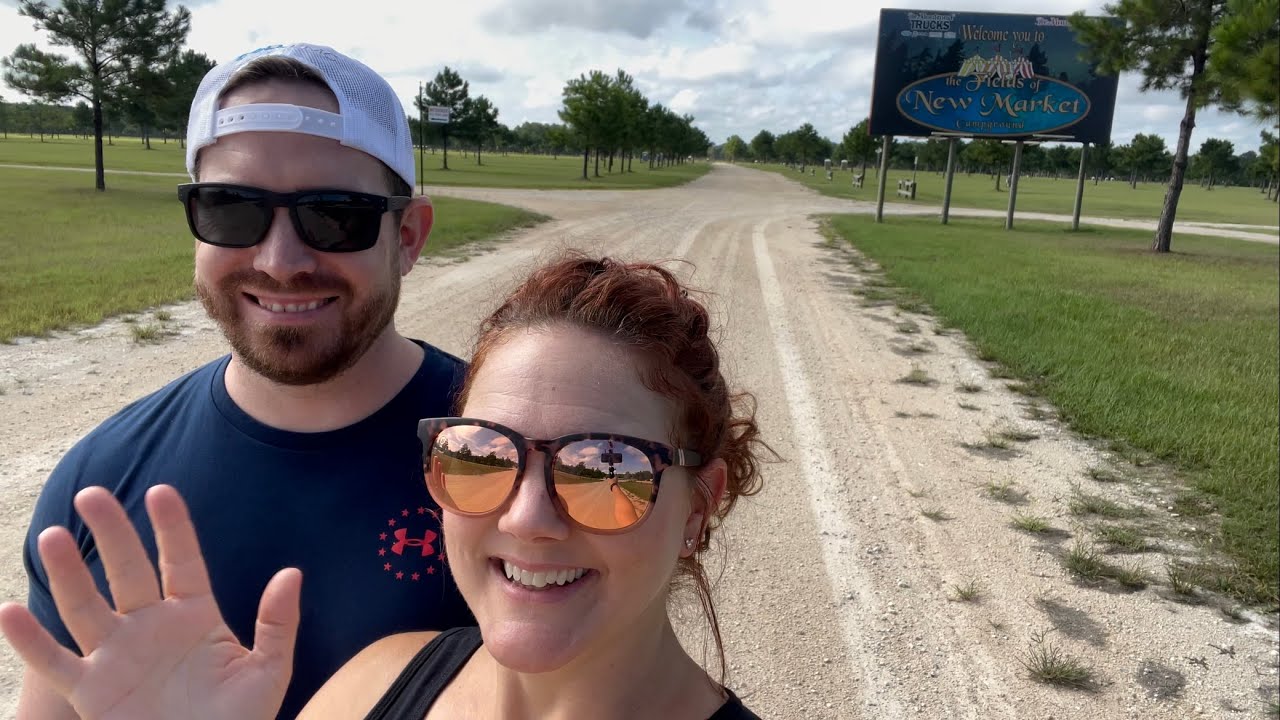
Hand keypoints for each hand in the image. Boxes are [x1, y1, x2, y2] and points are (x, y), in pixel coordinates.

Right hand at [0, 485, 300, 719]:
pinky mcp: (93, 691)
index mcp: (195, 616)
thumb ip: (278, 624)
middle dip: (111, 534)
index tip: (161, 492)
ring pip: (86, 606)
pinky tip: (10, 612)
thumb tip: (292, 573)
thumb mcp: (268, 672)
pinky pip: (56, 664)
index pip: (182, 561)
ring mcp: (118, 657)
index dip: (172, 527)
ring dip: (68, 573)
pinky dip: (31, 642)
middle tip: (93, 494)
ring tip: (52, 535)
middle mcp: (151, 627)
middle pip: (127, 571)